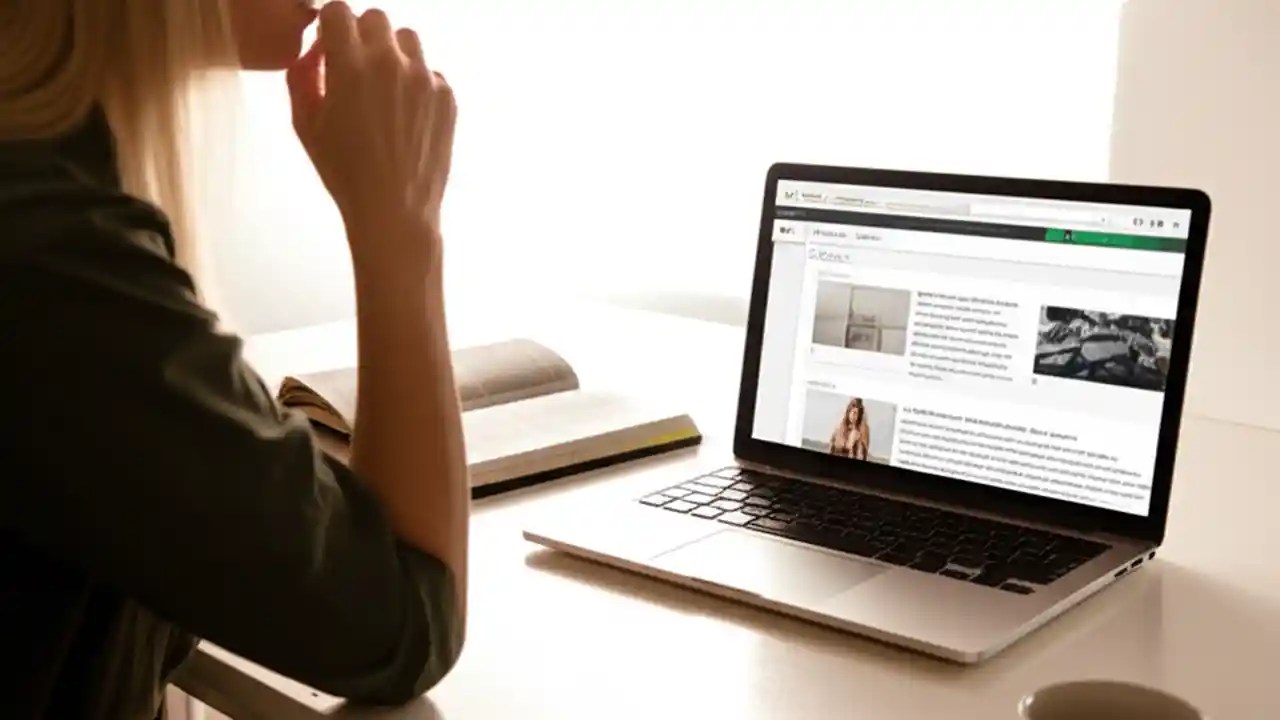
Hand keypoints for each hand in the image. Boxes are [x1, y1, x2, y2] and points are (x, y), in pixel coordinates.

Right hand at [287, 2, 455, 277]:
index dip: (331, 27)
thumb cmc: (344, 172)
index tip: (331, 48)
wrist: (395, 210)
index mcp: (350, 64)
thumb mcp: (305, 124)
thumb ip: (302, 76)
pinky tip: (406, 115)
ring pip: (407, 39)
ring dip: (393, 54)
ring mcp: (424, 77)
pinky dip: (417, 83)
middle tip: (357, 69)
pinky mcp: (447, 95)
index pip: (339, 10)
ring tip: (385, 90)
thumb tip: (314, 53)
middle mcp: (391, 62)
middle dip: (362, 36)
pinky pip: (429, 71)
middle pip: (376, 19)